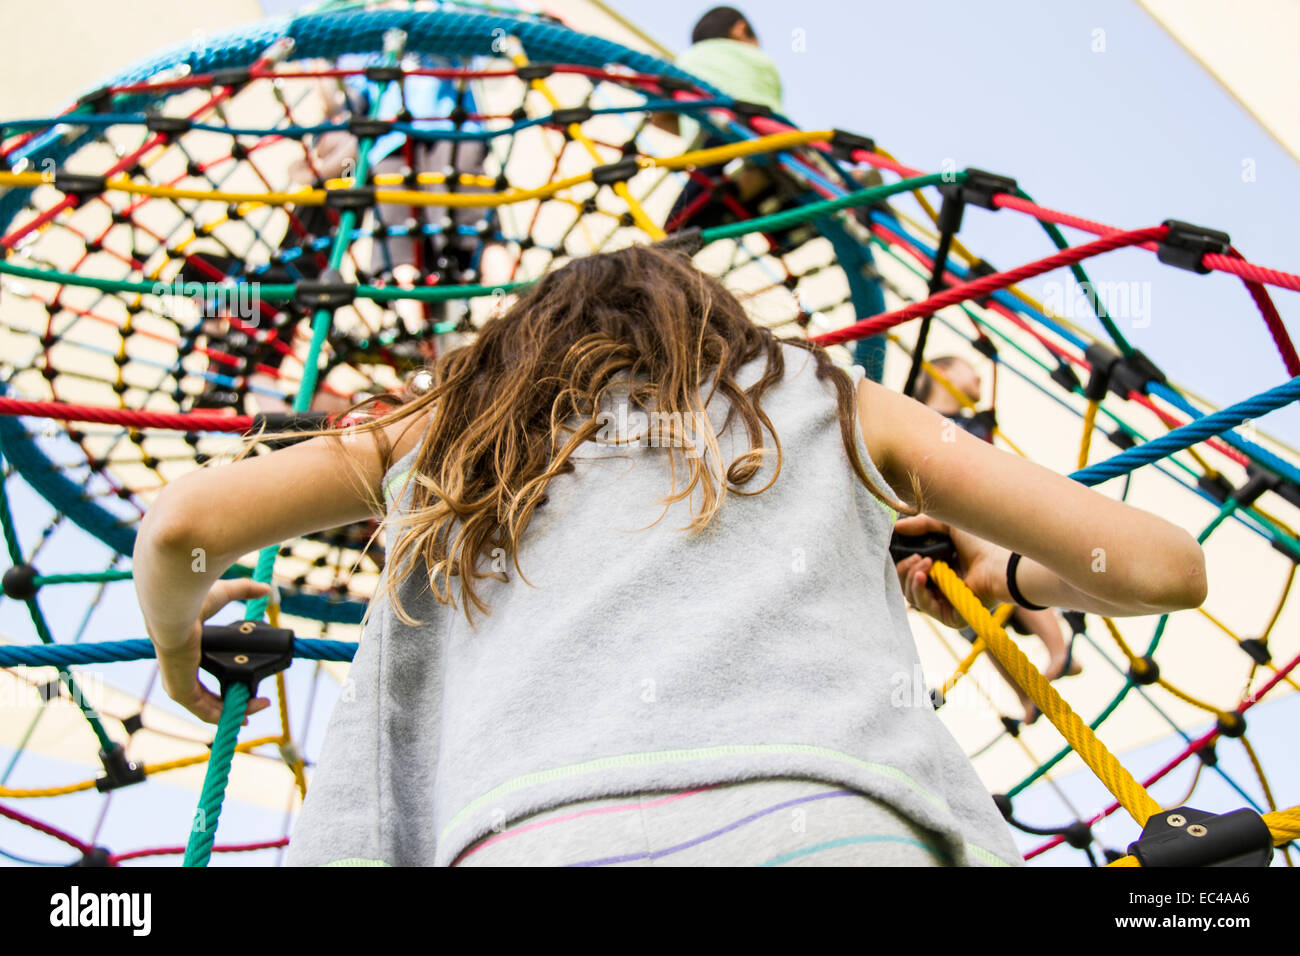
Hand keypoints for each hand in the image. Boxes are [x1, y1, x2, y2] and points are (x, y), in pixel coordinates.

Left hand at [150, 579, 273, 724]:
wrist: (173, 610)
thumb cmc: (192, 600)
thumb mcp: (222, 595)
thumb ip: (243, 590)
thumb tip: (265, 589)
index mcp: (185, 656)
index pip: (203, 679)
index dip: (225, 687)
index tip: (245, 688)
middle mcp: (179, 674)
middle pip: (209, 698)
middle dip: (233, 704)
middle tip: (258, 702)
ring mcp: (178, 685)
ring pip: (210, 708)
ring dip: (235, 711)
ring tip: (260, 707)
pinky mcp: (181, 693)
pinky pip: (206, 712)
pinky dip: (227, 715)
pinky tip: (246, 714)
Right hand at [893, 514, 1007, 628]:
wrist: (999, 563)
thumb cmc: (982, 543)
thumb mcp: (949, 526)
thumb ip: (923, 524)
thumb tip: (897, 526)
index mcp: (943, 570)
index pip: (911, 571)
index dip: (903, 561)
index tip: (900, 548)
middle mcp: (943, 589)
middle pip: (907, 584)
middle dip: (905, 569)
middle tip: (915, 556)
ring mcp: (946, 604)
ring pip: (912, 595)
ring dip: (911, 576)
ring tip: (924, 561)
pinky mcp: (950, 617)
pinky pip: (924, 606)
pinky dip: (918, 589)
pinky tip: (921, 574)